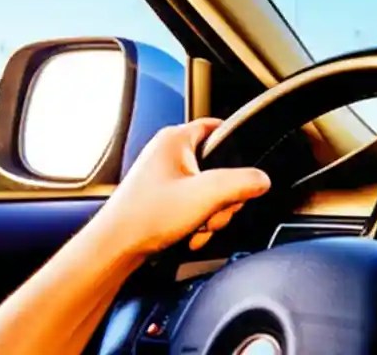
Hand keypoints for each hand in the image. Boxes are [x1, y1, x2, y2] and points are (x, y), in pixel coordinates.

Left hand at [92, 118, 271, 257]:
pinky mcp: (162, 197)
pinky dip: (197, 221)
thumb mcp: (205, 195)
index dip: (237, 151)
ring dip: (211, 214)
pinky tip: (190, 233)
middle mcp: (169, 153)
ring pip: (209, 191)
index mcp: (176, 139)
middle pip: (219, 167)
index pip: (220, 128)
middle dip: (223, 197)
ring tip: (197, 226)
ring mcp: (164, 176)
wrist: (114, 249)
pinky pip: (194, 205)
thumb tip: (262, 179)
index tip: (242, 172)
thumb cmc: (144, 218)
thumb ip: (241, 183)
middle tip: (212, 211)